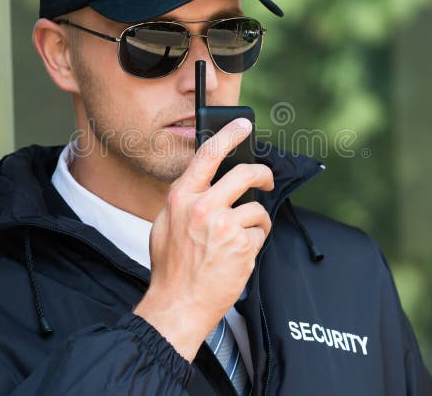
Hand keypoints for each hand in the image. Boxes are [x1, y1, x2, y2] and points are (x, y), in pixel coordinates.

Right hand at [133, 118, 273, 360]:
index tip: (244, 125)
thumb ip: (186, 201)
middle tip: (266, 181)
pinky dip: (254, 244)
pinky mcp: (242, 245)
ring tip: (242, 239)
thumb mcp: (165, 224)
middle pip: (245, 173)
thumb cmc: (171, 268)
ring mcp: (224, 226)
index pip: (208, 154)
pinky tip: (238, 256)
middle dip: (262, 175)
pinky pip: (260, 234)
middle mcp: (203, 206)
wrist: (178, 305)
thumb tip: (208, 181)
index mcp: (181, 197)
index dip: (229, 134)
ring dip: (256, 223)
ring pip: (256, 210)